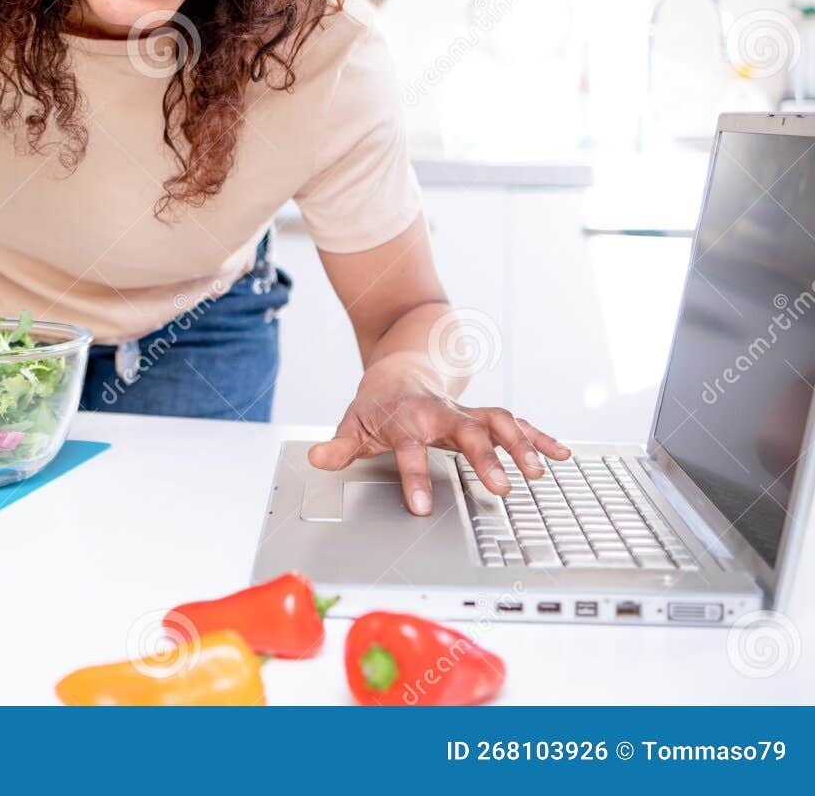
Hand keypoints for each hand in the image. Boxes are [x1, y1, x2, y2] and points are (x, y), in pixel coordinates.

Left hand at [307, 353, 571, 515]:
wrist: (400, 369)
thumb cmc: (376, 406)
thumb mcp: (352, 425)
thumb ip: (338, 446)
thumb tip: (316, 457)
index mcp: (405, 420)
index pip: (409, 449)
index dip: (415, 477)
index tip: (423, 508)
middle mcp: (439, 413)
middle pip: (465, 432)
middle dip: (484, 459)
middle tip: (501, 489)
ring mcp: (465, 412)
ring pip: (497, 422)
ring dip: (520, 444)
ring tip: (538, 472)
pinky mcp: (482, 415)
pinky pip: (515, 424)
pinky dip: (539, 437)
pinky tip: (561, 455)